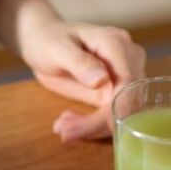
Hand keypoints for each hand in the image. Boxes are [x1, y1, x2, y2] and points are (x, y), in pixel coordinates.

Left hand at [24, 21, 145, 140]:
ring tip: (61, 127)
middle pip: (126, 101)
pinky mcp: (115, 89)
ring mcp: (124, 74)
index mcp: (116, 44)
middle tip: (64, 130)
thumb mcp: (57, 49)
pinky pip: (110, 113)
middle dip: (98, 123)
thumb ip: (79, 63)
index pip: (126, 83)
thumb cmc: (48, 39)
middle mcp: (128, 59)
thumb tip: (101, 80)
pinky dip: (90, 124)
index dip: (114, 109)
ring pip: (120, 111)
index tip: (93, 127)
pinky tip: (67, 121)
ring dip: (92, 126)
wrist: (42, 39)